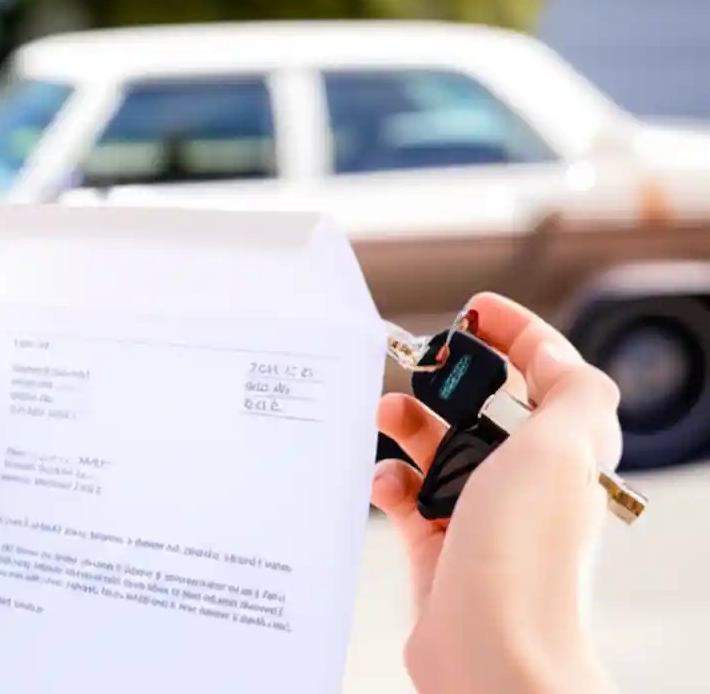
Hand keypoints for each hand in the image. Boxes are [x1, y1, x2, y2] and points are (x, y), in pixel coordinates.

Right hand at [372, 294, 618, 693]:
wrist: (489, 647)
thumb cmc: (527, 555)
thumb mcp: (564, 449)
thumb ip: (572, 391)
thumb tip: (557, 355)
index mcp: (568, 451)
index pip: (549, 373)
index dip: (515, 333)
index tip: (475, 308)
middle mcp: (527, 480)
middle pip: (485, 406)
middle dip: (447, 379)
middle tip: (414, 362)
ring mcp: (480, 513)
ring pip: (438, 448)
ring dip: (408, 425)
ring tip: (384, 414)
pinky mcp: (438, 545)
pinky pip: (406, 496)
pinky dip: (388, 480)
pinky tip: (382, 480)